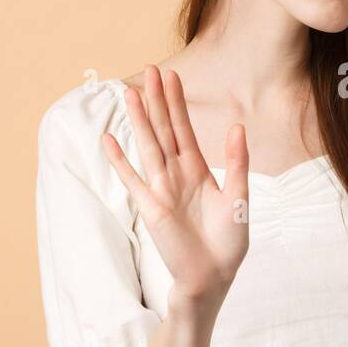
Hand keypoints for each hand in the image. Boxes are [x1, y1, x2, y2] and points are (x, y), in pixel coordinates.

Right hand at [100, 64, 249, 319]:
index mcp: (199, 171)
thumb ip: (238, 162)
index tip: (170, 76)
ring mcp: (161, 189)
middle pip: (164, 130)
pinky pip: (133, 179)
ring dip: (140, 121)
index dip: (177, 103)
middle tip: (149, 70)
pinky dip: (120, 160)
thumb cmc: (228, 242)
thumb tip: (237, 127)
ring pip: (148, 147)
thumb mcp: (239, 197)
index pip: (185, 129)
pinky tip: (108, 139)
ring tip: (129, 93)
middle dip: (158, 101)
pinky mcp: (151, 208)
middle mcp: (177, 175)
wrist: (213, 276)